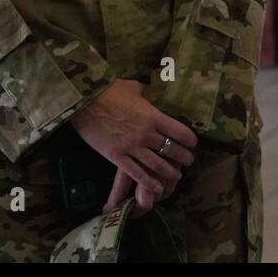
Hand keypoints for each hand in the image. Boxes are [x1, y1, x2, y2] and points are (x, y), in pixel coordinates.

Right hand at [70, 79, 197, 209]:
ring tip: (177, 176)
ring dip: (169, 172)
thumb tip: (151, 90)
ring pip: (156, 164)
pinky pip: (136, 173)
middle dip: (183, 157)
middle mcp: (146, 134)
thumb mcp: (134, 88)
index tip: (192, 143)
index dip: (189, 139)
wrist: (85, 101)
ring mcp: (131, 147)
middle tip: (189, 161)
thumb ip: (146, 94)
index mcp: (153, 116)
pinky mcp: (116, 156)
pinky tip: (157, 188)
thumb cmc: (109, 91)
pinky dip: (148, 182)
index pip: (179, 131)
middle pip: (171, 149)